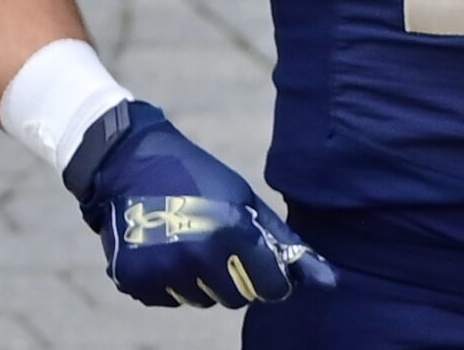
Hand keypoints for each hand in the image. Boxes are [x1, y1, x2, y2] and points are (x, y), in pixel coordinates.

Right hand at [65, 101, 335, 307]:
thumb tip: (330, 282)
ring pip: (202, 301)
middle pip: (236, 298)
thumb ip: (284, 243)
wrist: (133, 163)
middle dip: (236, 277)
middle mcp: (197, 257)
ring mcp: (163, 272)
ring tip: (192, 240)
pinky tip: (166, 248)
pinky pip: (170, 300)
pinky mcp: (135, 282)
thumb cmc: (200, 177)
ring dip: (203, 280)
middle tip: (221, 243)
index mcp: (231, 231)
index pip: (271, 287)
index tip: (262, 263)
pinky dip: (172, 282)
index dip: (271, 277)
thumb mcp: (246, 199)